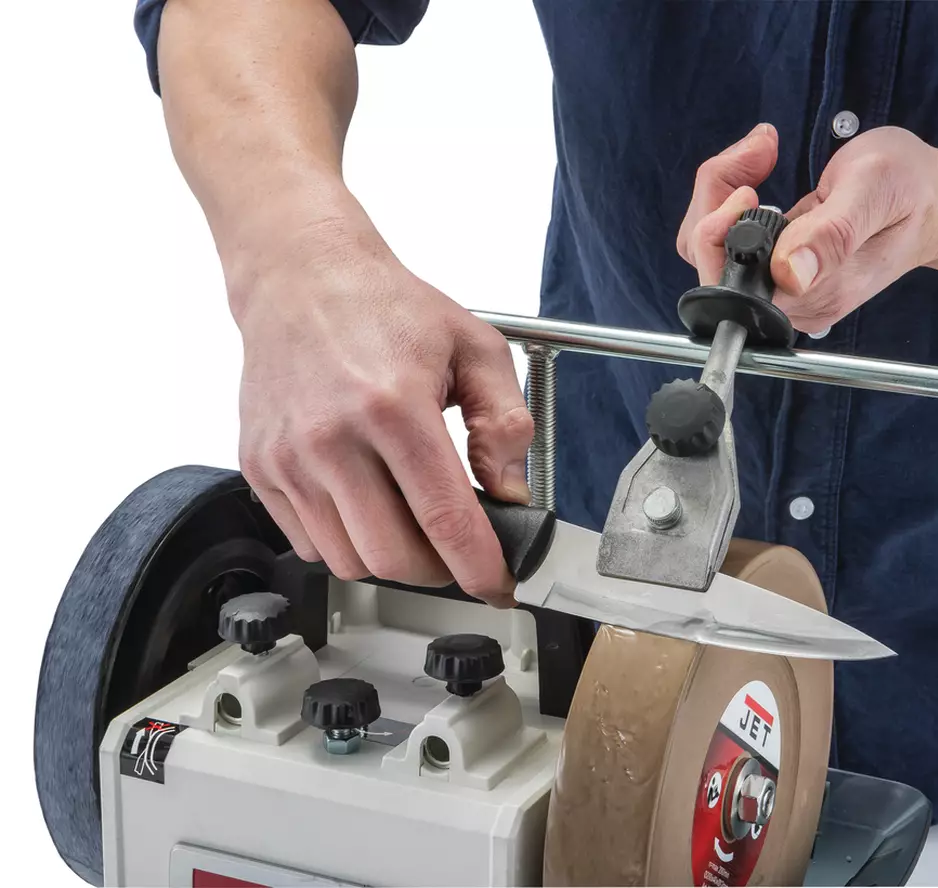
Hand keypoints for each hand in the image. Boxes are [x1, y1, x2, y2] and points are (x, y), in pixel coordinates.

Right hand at [233, 220, 532, 604]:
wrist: (300, 276)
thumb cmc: (385, 307)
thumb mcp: (475, 347)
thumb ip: (505, 422)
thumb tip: (511, 492)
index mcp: (396, 408)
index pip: (444, 520)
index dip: (478, 568)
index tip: (498, 586)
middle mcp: (334, 438)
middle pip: (393, 558)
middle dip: (438, 570)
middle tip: (457, 551)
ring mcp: (289, 458)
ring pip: (348, 561)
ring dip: (390, 560)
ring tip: (412, 523)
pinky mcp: (260, 468)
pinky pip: (309, 543)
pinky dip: (346, 542)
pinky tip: (367, 505)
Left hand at [680, 125, 937, 333]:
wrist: (933, 202)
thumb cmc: (911, 193)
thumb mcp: (875, 195)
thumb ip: (833, 234)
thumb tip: (790, 276)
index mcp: (813, 294)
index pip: (729, 280)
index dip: (723, 232)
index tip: (753, 187)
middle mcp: (792, 301)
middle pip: (709, 261)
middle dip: (719, 196)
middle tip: (760, 152)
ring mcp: (781, 286)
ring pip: (710, 246)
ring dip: (722, 189)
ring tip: (762, 152)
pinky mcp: (775, 267)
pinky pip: (725, 236)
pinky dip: (730, 192)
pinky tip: (759, 165)